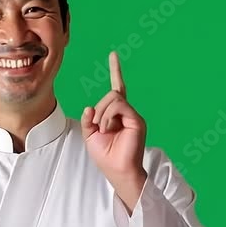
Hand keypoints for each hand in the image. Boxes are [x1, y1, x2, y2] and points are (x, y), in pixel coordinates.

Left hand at [82, 52, 147, 209]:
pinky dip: (108, 116)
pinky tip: (107, 128)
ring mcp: (133, 116)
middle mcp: (127, 113)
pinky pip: (119, 106)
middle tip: (97, 126)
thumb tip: (90, 107)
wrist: (117, 171)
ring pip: (114, 98)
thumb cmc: (105, 156)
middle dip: (99, 109)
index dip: (116, 71)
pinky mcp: (136, 120)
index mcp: (116, 115)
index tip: (114, 55)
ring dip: (102, 113)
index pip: (117, 88)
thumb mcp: (90, 136)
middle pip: (111, 94)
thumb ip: (89, 120)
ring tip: (102, 129)